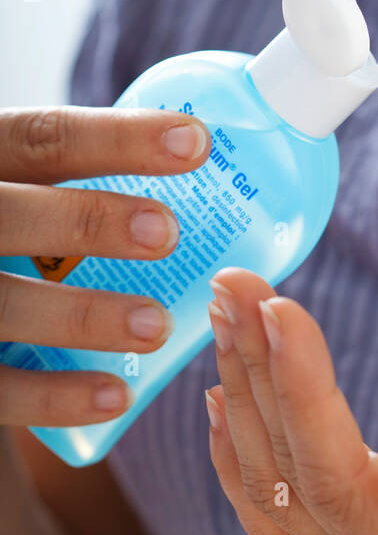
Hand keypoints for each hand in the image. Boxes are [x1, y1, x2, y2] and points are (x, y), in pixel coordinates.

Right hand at [0, 106, 209, 428]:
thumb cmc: (14, 239)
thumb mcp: (24, 191)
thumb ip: (74, 177)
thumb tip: (201, 156)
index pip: (41, 139)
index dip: (117, 138)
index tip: (197, 142)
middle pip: (13, 215)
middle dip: (89, 221)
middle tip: (168, 233)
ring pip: (5, 304)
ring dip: (84, 315)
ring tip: (157, 328)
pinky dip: (56, 396)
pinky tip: (117, 395)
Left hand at [206, 268, 377, 534]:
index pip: (347, 485)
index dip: (302, 399)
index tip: (280, 310)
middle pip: (298, 485)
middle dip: (259, 379)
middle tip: (235, 285)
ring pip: (285, 489)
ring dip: (249, 397)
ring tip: (229, 307)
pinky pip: (299, 492)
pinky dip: (260, 435)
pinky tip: (236, 383)